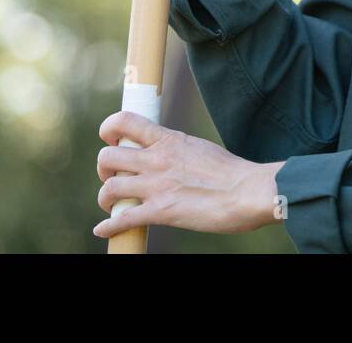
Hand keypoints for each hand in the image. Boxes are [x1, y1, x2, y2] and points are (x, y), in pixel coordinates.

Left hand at [93, 110, 286, 239]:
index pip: (124, 121)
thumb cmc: (232, 172)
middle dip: (104, 168)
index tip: (111, 140)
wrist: (248, 192)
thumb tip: (169, 154)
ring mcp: (157, 186)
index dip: (109, 129)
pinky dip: (108, 227)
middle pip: (107, 157)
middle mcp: (157, 159)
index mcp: (168, 140)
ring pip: (109, 188)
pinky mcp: (161, 212)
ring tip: (113, 204)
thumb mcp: (199, 148)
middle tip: (112, 176)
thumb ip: (178, 149)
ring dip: (105, 198)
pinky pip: (122, 219)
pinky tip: (104, 230)